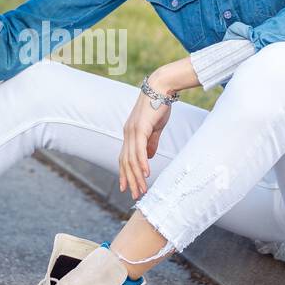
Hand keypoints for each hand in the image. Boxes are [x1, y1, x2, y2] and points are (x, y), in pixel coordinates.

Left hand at [119, 73, 175, 200]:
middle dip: (130, 180)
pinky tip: (145, 174)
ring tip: (141, 190)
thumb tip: (148, 157)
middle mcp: (128, 134)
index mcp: (130, 134)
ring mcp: (132, 131)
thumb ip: (151, 142)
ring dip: (136, 176)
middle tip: (135, 195)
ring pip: (132, 159)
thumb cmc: (159, 105)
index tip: (126, 187)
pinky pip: (139, 149)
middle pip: (126, 162)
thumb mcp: (155, 128)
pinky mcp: (140, 128)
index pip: (124, 158)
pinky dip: (141, 163)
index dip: (125, 173)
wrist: (160, 88)